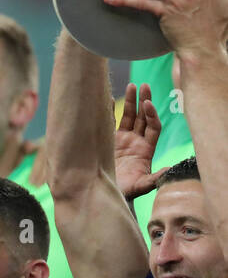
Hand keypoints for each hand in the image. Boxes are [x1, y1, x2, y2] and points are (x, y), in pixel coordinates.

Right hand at [114, 83, 167, 200]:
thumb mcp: (141, 185)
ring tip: (131, 85)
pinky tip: (110, 98)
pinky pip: (111, 121)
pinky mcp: (109, 140)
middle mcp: (136, 141)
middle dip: (144, 101)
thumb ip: (154, 178)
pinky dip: (111, 110)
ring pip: (129, 116)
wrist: (107, 192)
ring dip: (131, 101)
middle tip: (144, 85)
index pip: (152, 127)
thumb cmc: (125, 191)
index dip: (151, 115)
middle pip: (143, 117)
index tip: (147, 104)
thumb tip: (170, 169)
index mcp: (146, 149)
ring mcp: (123, 140)